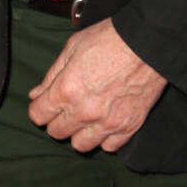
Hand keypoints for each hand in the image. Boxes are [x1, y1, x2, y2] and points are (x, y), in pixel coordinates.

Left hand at [28, 17, 167, 151]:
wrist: (149, 43)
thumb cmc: (110, 39)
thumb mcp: (73, 47)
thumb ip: (52, 75)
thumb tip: (37, 94)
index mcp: (66, 90)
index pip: (38, 116)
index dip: (39, 108)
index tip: (45, 103)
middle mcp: (84, 112)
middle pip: (56, 132)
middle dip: (58, 119)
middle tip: (67, 106)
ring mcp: (107, 123)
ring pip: (81, 145)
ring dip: (79, 133)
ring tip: (86, 117)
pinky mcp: (128, 127)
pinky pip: (109, 147)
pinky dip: (105, 137)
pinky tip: (106, 121)